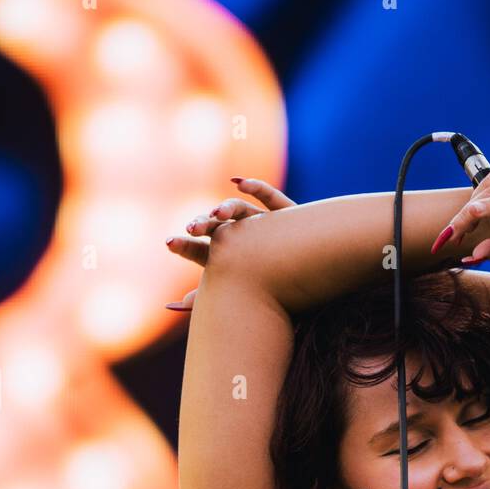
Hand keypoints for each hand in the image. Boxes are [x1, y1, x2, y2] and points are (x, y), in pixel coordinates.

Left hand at [164, 177, 296, 310]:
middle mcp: (245, 241)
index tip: (170, 243)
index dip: (186, 245)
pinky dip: (257, 188)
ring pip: (240, 211)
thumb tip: (168, 305)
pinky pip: (271, 198)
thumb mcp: (241, 300)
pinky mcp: (288, 217)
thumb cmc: (281, 302)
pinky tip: (240, 182)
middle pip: (218, 228)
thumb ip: (205, 301)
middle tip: (192, 228)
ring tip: (218, 214)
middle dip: (203, 224)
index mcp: (231, 261)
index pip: (202, 250)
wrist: (322, 297)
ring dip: (227, 208)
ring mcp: (265, 227)